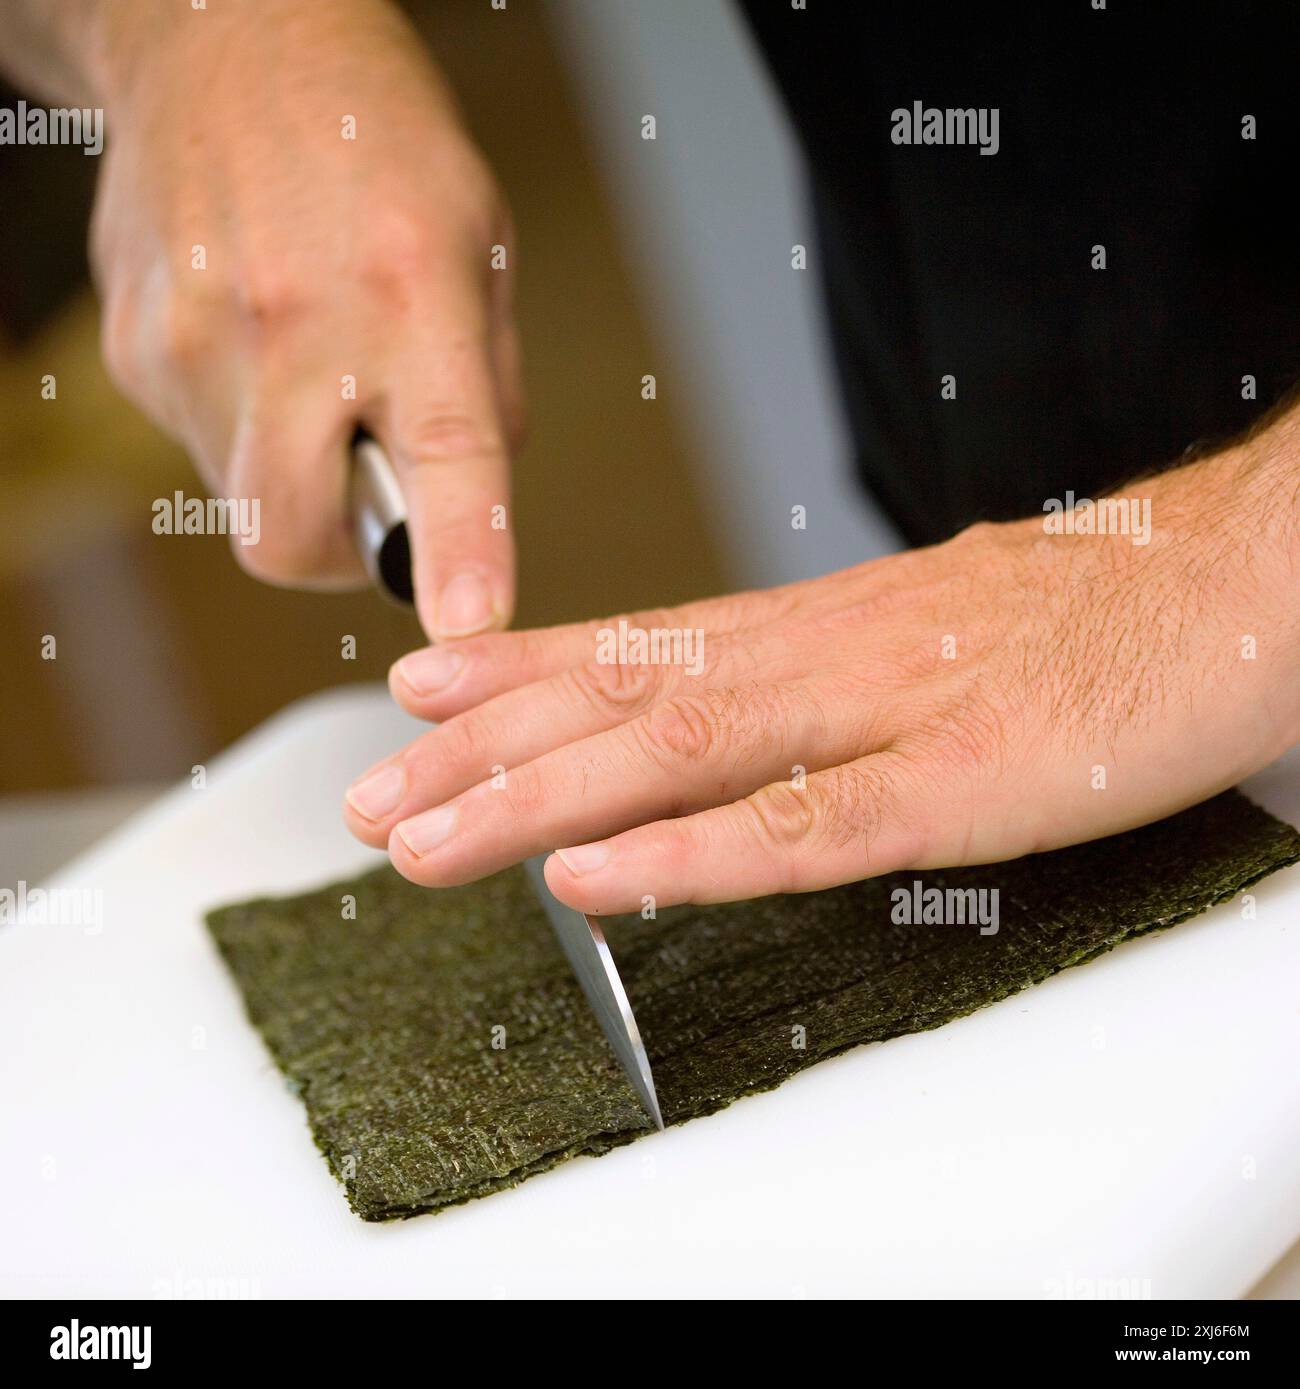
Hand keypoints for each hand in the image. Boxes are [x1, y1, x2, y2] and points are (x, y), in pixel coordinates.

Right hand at [90, 0, 521, 636]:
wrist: (225, 38)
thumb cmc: (374, 142)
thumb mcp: (482, 250)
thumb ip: (486, 394)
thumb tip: (471, 513)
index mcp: (413, 296)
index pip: (443, 450)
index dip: (456, 548)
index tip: (465, 621)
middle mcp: (296, 323)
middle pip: (289, 536)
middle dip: (332, 554)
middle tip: (364, 496)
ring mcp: (198, 337)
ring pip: (242, 499)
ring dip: (289, 474)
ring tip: (313, 370)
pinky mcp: (138, 347)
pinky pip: (198, 443)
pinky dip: (242, 425)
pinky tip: (259, 339)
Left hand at [344, 426, 1299, 909]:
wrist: (1227, 580)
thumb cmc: (1082, 613)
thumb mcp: (921, 626)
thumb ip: (819, 669)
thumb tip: (730, 695)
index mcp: (817, 625)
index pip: (638, 643)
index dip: (517, 665)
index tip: (418, 685)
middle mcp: (824, 656)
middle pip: (625, 700)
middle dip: (486, 748)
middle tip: (376, 790)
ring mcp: (885, 718)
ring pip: (682, 756)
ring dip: (544, 797)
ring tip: (434, 837)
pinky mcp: (958, 788)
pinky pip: (806, 828)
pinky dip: (693, 854)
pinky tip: (602, 878)